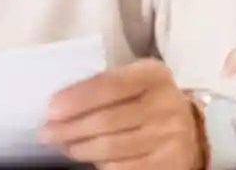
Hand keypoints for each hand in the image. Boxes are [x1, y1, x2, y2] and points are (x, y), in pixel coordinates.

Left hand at [40, 59, 204, 168]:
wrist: (189, 128)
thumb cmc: (148, 100)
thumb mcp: (133, 81)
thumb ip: (103, 86)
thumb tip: (60, 104)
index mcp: (153, 74)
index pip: (109, 85)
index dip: (77, 98)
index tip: (51, 109)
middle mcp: (166, 103)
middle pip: (107, 120)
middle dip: (70, 128)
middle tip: (46, 133)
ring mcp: (169, 136)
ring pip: (112, 147)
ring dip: (80, 148)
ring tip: (64, 145)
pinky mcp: (168, 164)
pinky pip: (124, 168)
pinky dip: (101, 165)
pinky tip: (90, 158)